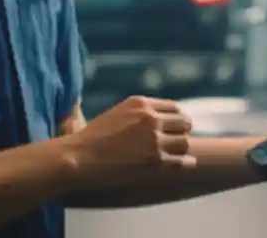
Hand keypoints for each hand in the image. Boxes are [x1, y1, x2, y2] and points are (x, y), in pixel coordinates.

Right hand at [64, 96, 194, 185]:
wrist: (79, 158)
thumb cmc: (91, 138)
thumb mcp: (117, 112)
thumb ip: (138, 113)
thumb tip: (150, 115)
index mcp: (141, 103)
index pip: (174, 107)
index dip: (177, 118)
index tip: (176, 126)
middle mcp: (150, 118)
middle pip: (184, 122)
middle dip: (182, 131)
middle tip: (178, 139)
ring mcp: (154, 140)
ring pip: (185, 142)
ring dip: (182, 148)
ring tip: (178, 153)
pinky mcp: (155, 161)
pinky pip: (182, 160)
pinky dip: (186, 162)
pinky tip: (187, 163)